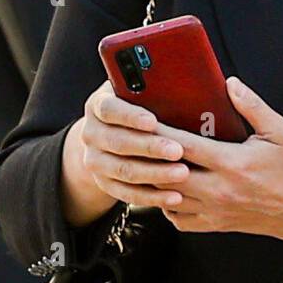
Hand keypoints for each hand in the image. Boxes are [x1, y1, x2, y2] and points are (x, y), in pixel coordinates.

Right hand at [66, 79, 190, 219]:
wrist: (108, 133)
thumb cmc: (138, 106)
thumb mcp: (139, 92)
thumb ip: (154, 88)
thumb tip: (192, 86)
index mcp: (98, 105)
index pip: (110, 109)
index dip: (130, 116)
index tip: (153, 121)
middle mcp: (91, 133)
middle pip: (118, 142)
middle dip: (150, 147)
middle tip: (178, 150)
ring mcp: (95, 161)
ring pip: (124, 170)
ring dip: (155, 174)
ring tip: (182, 173)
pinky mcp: (104, 183)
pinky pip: (128, 194)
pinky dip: (152, 197)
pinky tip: (175, 196)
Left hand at [157, 76, 282, 253]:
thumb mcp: (279, 131)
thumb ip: (252, 106)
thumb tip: (230, 84)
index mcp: (233, 164)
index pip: (184, 145)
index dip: (159, 131)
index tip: (143, 118)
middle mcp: (219, 190)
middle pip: (167, 174)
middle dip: (149, 156)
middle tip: (134, 139)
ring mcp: (215, 210)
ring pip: (167, 199)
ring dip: (153, 181)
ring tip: (144, 162)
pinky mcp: (215, 225)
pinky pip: (178, 219)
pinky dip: (166, 205)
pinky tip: (166, 189)